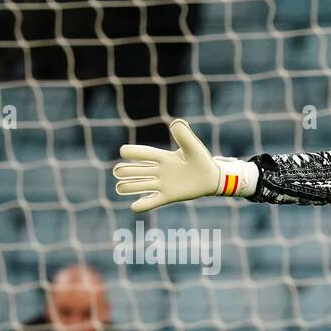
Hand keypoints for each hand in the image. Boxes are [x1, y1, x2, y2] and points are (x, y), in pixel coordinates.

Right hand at [113, 120, 256, 213]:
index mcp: (164, 157)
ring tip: (119, 187)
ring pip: (140, 185)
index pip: (144, 154)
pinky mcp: (168, 196)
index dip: (134, 152)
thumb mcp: (193, 147)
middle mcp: (160, 171)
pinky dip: (143, 205)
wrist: (212, 178)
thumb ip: (184, 135)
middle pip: (137, 171)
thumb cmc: (202, 160)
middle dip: (126, 171)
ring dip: (129, 187)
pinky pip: (152, 201)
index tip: (123, 151)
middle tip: (118, 172)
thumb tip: (176, 122)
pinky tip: (134, 208)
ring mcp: (163, 184)